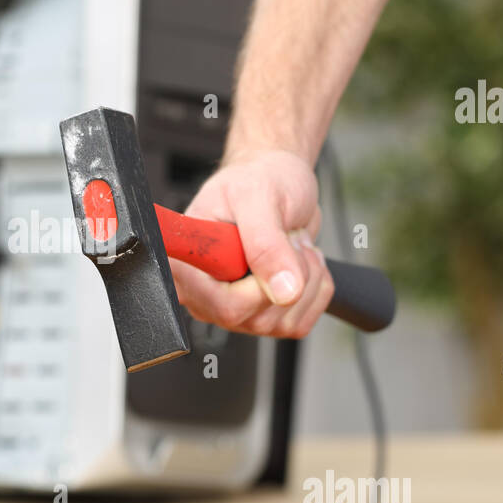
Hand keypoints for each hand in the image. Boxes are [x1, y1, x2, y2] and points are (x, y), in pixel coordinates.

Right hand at [169, 148, 333, 338]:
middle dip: (289, 273)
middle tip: (286, 235)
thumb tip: (284, 290)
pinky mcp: (264, 316)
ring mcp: (235, 310)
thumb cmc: (256, 179)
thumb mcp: (258, 197)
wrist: (276, 182)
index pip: (224, 305)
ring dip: (306, 277)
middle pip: (257, 318)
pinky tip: (298, 260)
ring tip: (290, 242)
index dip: (260, 286)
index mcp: (188, 267)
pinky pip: (301, 322)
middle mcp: (206, 296)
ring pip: (284, 322)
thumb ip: (267, 243)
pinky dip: (315, 288)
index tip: (277, 244)